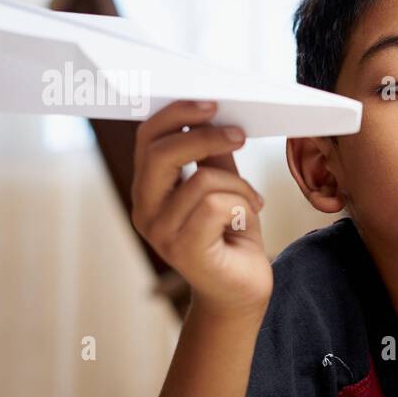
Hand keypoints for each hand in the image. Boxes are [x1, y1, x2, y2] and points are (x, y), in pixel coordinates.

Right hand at [130, 100, 271, 317]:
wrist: (242, 292)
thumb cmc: (233, 238)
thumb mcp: (225, 187)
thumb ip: (212, 156)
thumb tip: (214, 114)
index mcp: (149, 190)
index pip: (147, 139)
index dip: (176, 115)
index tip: (211, 103)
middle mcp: (145, 210)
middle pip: (162, 152)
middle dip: (206, 137)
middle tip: (240, 133)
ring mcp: (160, 232)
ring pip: (202, 180)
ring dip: (239, 186)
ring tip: (253, 202)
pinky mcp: (183, 249)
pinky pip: (216, 205)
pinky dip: (242, 206)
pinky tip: (248, 220)